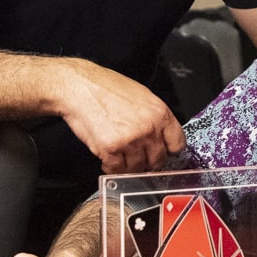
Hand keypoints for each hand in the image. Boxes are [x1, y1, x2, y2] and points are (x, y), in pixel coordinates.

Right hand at [60, 62, 184, 173]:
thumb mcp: (142, 96)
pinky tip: (108, 158)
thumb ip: (155, 118)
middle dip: (147, 161)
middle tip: (136, 155)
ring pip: (137, 169)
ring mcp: (131, 140)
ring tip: (120, 154)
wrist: (79, 86)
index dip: (168, 151)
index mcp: (160, 113)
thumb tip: (162, 136)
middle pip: (158, 160)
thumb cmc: (106, 87)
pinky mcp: (111, 149)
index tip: (162, 152)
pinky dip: (111, 168)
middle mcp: (149, 128)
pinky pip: (117, 170)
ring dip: (128, 166)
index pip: (177, 144)